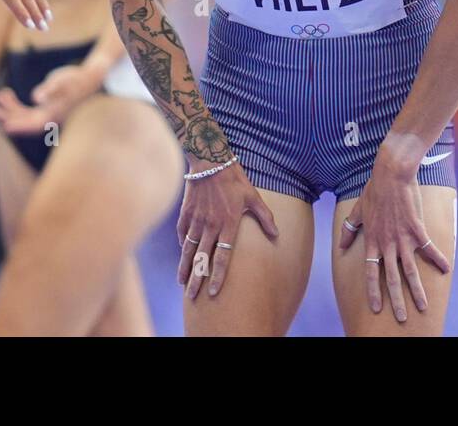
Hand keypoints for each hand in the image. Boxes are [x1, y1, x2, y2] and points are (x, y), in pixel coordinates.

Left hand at [0, 65, 103, 133]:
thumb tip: (36, 98)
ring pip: (23, 115)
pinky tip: (7, 93)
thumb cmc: (77, 80)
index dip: (19, 126)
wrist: (90, 79)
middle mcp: (49, 119)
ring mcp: (46, 114)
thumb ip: (49, 90)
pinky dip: (16, 103)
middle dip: (7, 116)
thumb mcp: (63, 83)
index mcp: (53, 116)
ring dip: (9, 108)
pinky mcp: (45, 107)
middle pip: (25, 122)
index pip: (34, 125)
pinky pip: (26, 109)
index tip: (5, 126)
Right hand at [177, 161, 278, 299]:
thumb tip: (276, 235)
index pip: (222, 256)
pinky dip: (182, 245)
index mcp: (228, 224)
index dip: (218, 275)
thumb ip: (264, 217)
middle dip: (197, 279)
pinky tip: (181, 255)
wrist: (210, 161)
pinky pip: (182, 233)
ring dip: (185, 267)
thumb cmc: (235, 179)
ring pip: (188, 249)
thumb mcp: (253, 196)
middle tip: (193, 296)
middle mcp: (210, 225)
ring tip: (182, 282)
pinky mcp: (186, 213)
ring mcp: (196, 220)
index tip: (214, 292)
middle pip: (202, 258)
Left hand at [338, 169, 450, 322]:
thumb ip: (350, 228)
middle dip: (396, 301)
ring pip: (410, 270)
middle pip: (392, 278)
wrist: (391, 174)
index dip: (373, 291)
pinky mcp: (417, 228)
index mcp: (373, 241)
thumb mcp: (358, 210)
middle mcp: (387, 243)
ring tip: (423, 307)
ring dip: (417, 290)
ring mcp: (403, 237)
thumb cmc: (375, 190)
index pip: (372, 272)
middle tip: (400, 319)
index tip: (376, 308)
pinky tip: (445, 270)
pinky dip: (438, 259)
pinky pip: (428, 248)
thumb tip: (342, 244)